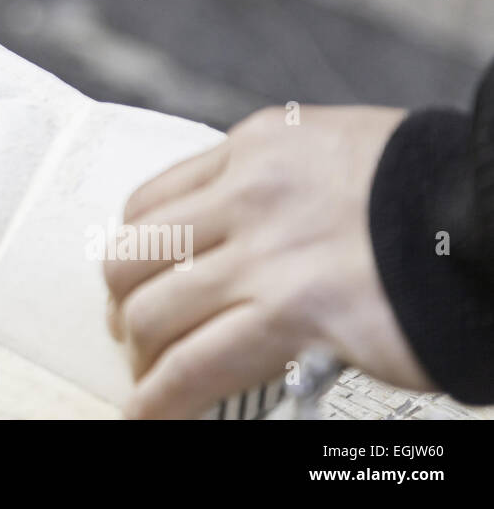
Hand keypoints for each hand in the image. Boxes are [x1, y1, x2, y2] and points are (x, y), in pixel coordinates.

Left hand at [104, 105, 432, 418]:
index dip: (134, 254)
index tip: (139, 282)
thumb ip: (278, 186)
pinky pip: (194, 365)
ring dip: (142, 355)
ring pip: (152, 313)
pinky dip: (160, 398)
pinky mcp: (293, 315)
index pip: (150, 203)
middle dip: (125, 303)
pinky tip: (150, 412)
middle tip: (135, 333)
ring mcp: (266, 255)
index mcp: (258, 147)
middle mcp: (249, 195)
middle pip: (132, 256)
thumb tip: (234, 236)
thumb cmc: (434, 192)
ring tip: (150, 379)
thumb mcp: (338, 153)